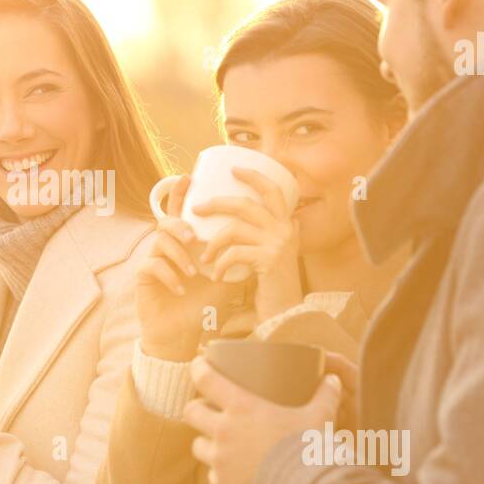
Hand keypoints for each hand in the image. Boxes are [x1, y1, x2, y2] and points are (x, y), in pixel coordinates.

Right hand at [137, 175, 234, 360]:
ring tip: (192, 273)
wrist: (183, 335)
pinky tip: (180, 288)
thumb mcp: (225, 280)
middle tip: (193, 238)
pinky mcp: (143, 278)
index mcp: (184, 245)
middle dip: (180, 226)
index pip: (180, 213)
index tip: (189, 177)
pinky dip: (169, 275)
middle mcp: (166, 249)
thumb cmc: (202, 306)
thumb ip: (235, 260)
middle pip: (165, 222)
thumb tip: (259, 244)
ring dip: (179, 255)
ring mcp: (152, 262)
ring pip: (159, 242)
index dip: (180, 193)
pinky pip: (152, 266)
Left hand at [182, 355, 344, 483]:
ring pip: (198, 446)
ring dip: (207, 442)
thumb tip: (333, 380)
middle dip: (197, 408)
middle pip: (191, 412)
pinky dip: (221, 473)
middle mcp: (223, 432)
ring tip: (221, 443)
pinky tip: (236, 472)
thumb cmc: (308, 451)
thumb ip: (325, 397)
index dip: (199, 368)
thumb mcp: (319, 419)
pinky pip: (213, 475)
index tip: (199, 365)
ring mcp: (220, 461)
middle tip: (209, 408)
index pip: (206, 380)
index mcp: (242, 408)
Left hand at [194, 166, 301, 322]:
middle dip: (217, 203)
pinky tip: (216, 276)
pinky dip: (221, 264)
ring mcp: (278, 244)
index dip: (254, 176)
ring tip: (204, 255)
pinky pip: (235, 253)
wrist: (287, 315)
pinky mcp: (269, 260)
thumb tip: (240, 220)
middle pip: (246, 204)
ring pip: (235, 228)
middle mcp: (285, 230)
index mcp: (286, 225)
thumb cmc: (274, 287)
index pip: (273, 190)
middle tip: (196, 208)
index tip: (234, 169)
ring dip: (213, 241)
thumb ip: (262, 237)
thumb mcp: (271, 255)